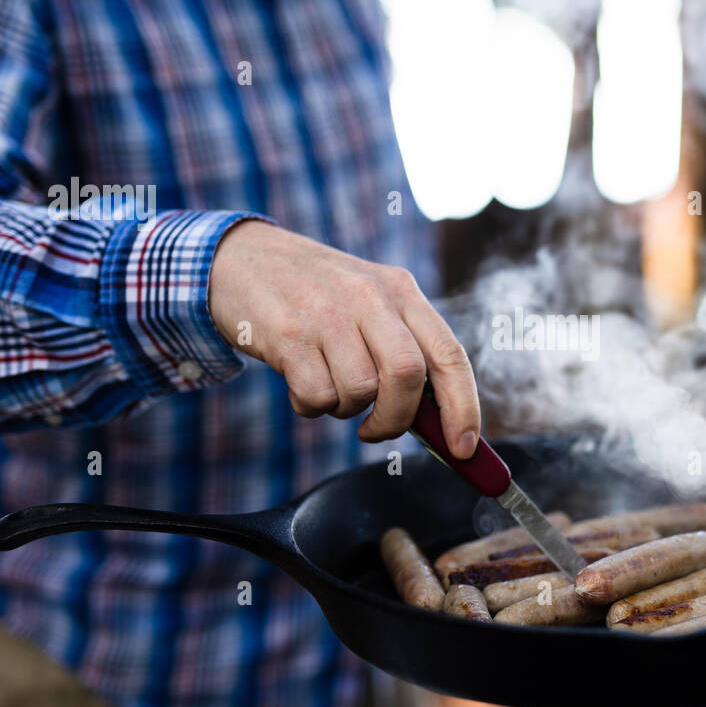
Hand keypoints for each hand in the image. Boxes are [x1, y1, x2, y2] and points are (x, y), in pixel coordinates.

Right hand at [208, 221, 480, 457]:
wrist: (240, 258)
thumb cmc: (317, 296)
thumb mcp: (370, 304)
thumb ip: (406, 352)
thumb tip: (439, 425)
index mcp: (402, 291)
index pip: (450, 355)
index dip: (463, 408)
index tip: (464, 448)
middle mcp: (370, 297)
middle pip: (407, 376)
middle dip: (397, 419)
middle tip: (376, 429)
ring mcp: (327, 313)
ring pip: (360, 391)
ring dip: (345, 409)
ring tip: (328, 386)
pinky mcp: (288, 333)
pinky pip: (316, 396)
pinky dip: (310, 406)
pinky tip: (299, 381)